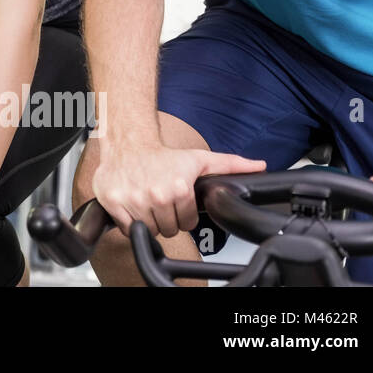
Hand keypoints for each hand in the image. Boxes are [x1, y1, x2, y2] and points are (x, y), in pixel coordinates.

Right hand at [93, 142, 264, 236]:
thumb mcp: (199, 159)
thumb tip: (259, 166)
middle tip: (161, 201)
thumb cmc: (162, 154)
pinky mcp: (114, 202)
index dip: (183, 214)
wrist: (128, 143)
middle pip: (168, 229)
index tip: (176, 201)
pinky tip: (134, 204)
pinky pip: (127, 228)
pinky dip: (130, 221)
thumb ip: (231, 165)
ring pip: (149, 230)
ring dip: (149, 220)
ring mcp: (134, 200)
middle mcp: (156, 196)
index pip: (188, 223)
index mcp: (179, 189)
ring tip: (148, 202)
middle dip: (167, 218)